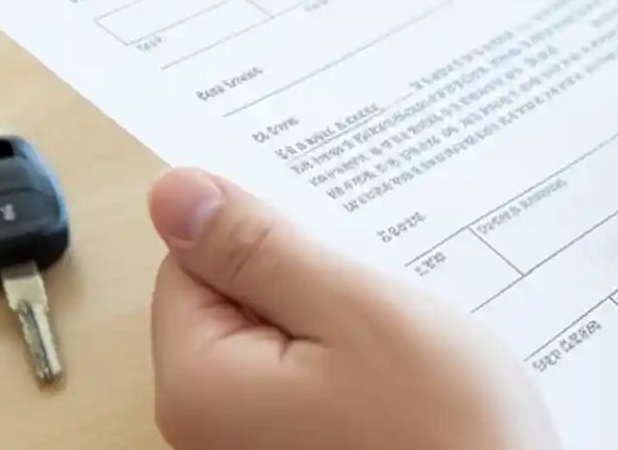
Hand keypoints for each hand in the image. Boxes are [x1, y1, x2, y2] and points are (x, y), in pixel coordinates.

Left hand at [146, 167, 558, 449]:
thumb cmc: (442, 430)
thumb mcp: (353, 310)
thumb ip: (256, 251)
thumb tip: (175, 193)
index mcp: (203, 385)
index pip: (188, 266)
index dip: (261, 243)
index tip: (330, 253)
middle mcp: (212, 428)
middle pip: (230, 304)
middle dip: (303, 280)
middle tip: (375, 296)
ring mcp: (258, 446)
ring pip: (278, 338)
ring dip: (336, 318)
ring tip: (399, 338)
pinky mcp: (304, 449)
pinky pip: (306, 379)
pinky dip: (350, 359)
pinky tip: (404, 369)